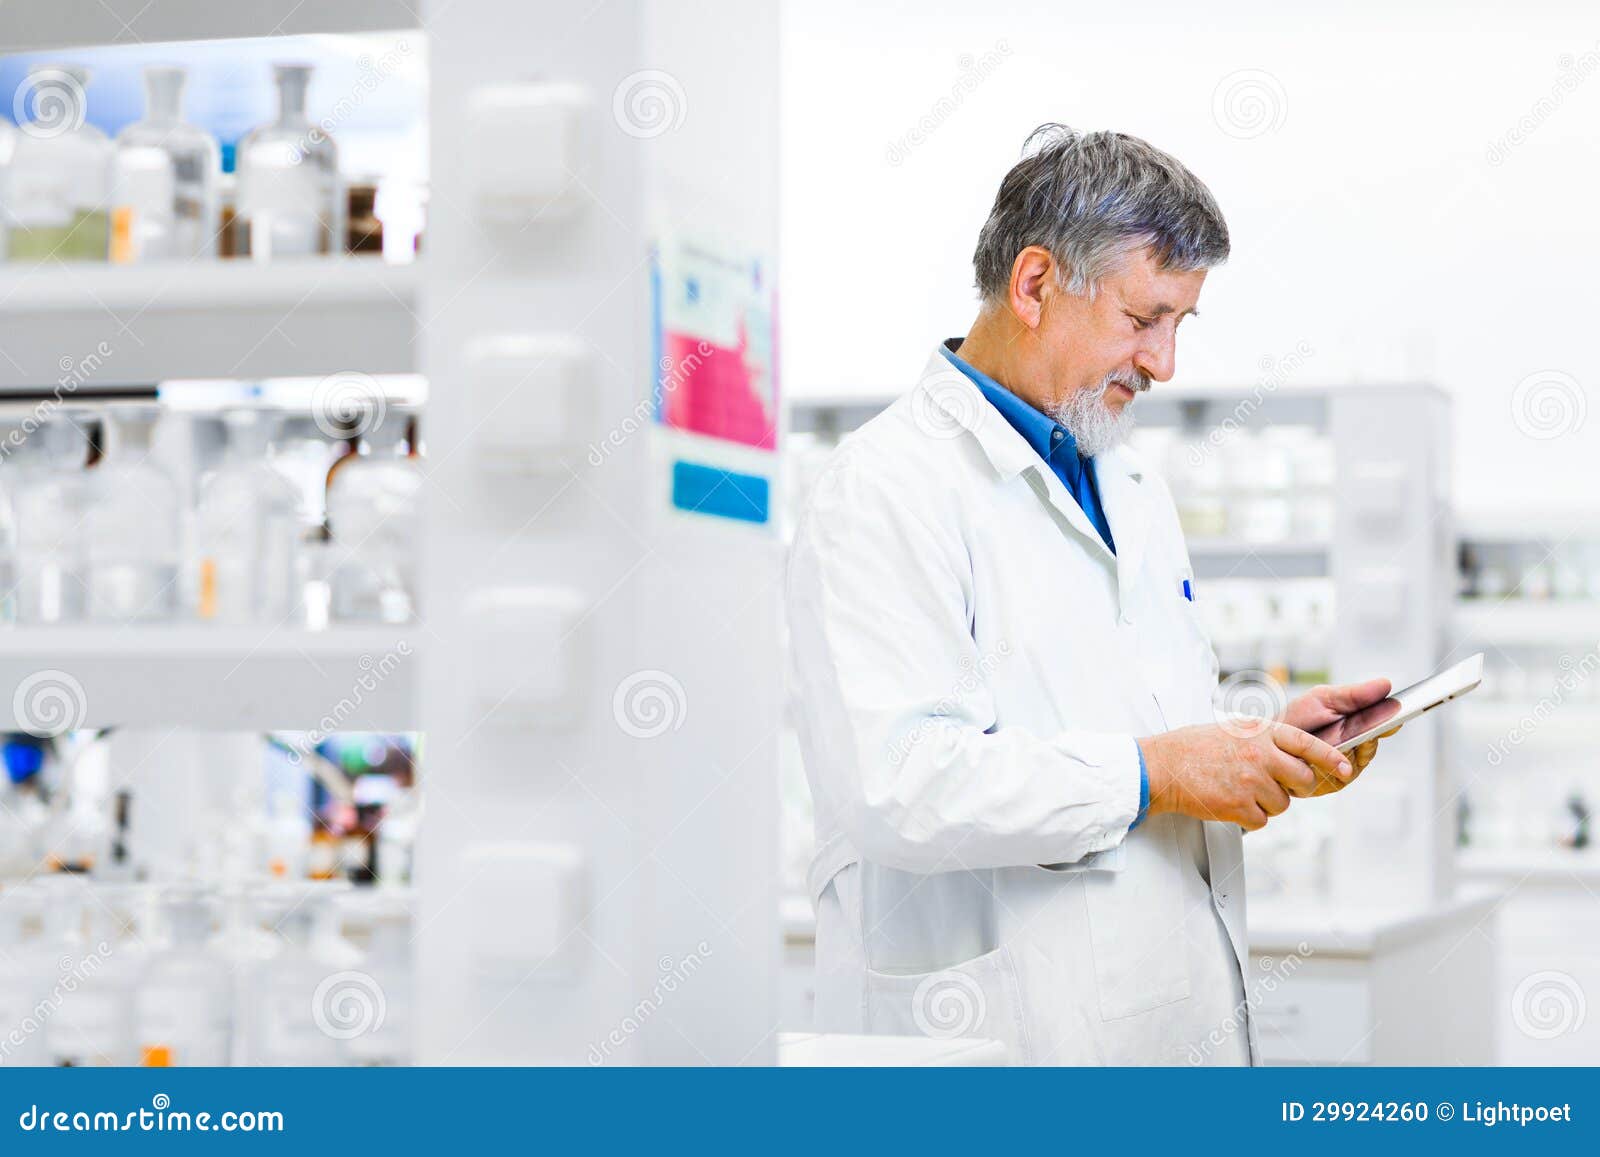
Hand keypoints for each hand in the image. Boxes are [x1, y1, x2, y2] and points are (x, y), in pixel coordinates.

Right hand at [1138, 720, 1353, 830]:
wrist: (1162, 767)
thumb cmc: (1194, 747)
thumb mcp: (1234, 730)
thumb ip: (1265, 739)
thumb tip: (1296, 755)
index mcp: (1260, 732)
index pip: (1307, 744)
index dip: (1330, 758)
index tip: (1346, 769)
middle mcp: (1260, 755)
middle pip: (1303, 779)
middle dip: (1295, 787)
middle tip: (1275, 785)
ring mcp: (1251, 781)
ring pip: (1282, 804)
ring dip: (1266, 803)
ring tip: (1238, 790)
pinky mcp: (1239, 806)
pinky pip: (1261, 820)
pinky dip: (1248, 817)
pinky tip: (1228, 802)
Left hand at [1281, 680, 1400, 795]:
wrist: (1266, 745)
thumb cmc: (1296, 719)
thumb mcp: (1322, 699)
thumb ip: (1353, 695)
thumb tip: (1387, 684)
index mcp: (1358, 724)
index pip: (1384, 723)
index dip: (1391, 721)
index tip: (1395, 718)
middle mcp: (1357, 747)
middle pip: (1373, 744)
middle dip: (1365, 737)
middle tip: (1360, 730)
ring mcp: (1347, 766)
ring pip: (1359, 760)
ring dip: (1346, 750)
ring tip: (1333, 742)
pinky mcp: (1335, 782)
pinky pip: (1344, 775)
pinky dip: (1334, 765)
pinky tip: (1321, 758)